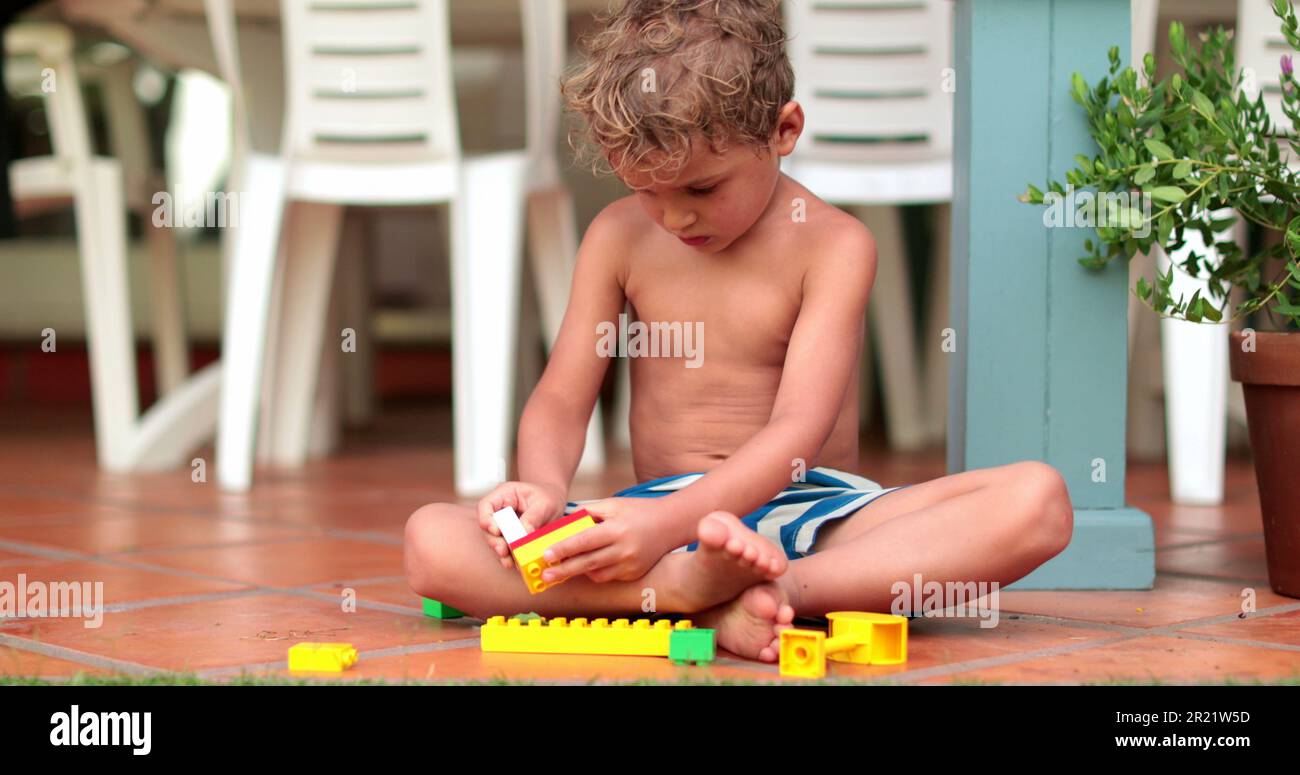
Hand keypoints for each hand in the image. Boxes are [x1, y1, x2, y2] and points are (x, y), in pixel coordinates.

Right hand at [477, 481, 567, 569]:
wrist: (555, 504)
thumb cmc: (549, 498)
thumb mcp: (544, 504)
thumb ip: (533, 518)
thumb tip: (522, 534)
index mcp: (504, 495)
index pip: (485, 506)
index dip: (487, 519)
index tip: (497, 531)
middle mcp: (499, 511)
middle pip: (487, 527)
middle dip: (494, 540)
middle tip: (503, 550)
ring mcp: (502, 525)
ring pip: (494, 540)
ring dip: (500, 552)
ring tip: (509, 562)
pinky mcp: (508, 538)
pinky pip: (504, 549)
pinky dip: (508, 557)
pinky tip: (514, 564)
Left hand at [539, 497, 676, 583]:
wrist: (671, 524)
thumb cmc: (640, 511)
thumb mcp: (614, 504)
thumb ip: (589, 512)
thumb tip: (564, 523)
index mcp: (617, 530)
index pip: (585, 541)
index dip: (564, 549)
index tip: (547, 554)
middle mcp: (624, 550)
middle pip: (588, 563)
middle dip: (564, 570)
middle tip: (545, 575)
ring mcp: (630, 565)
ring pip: (597, 574)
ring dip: (579, 572)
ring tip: (563, 569)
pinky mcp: (634, 574)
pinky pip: (608, 577)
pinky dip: (596, 572)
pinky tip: (589, 565)